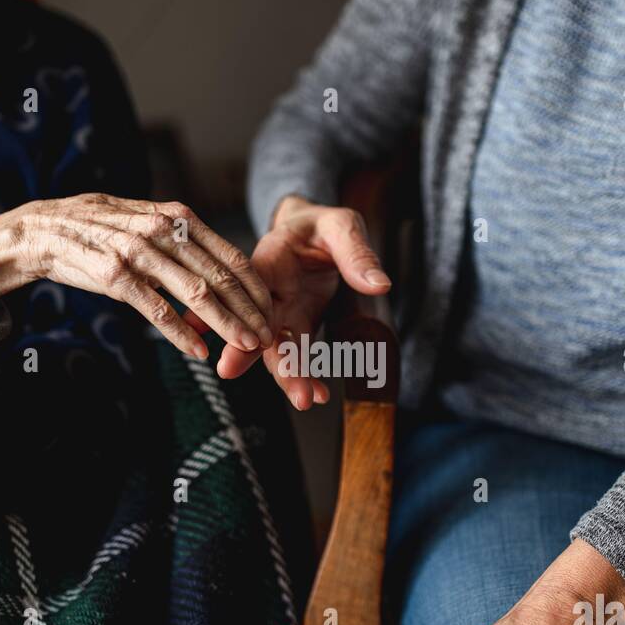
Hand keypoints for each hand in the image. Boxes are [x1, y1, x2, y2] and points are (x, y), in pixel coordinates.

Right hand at [0, 194, 274, 360]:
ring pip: (195, 294)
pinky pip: (155, 309)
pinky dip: (180, 333)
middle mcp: (162, 230)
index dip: (257, 287)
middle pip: (220, 277)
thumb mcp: (148, 224)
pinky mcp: (113, 276)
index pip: (230, 255)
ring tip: (245, 346)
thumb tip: (224, 270)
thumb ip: (185, 242)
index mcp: (177, 217)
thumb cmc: (102, 231)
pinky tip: (197, 351)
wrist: (42, 230)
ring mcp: (138, 252)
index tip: (274, 312)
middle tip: (270, 337)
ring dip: (225, 324)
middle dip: (251, 310)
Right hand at [208, 196, 391, 409]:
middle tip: (285, 388)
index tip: (246, 350)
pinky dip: (306, 374)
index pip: (253, 291)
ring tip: (306, 400)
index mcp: (269, 259)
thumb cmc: (323, 224)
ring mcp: (282, 311)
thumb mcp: (341, 225)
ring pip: (280, 348)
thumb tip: (379, 283)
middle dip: (270, 360)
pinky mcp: (297, 324)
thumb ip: (355, 252)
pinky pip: (298, 353)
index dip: (246, 321)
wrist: (316, 231)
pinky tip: (317, 395)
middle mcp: (268, 290)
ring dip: (290, 375)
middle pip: (263, 328)